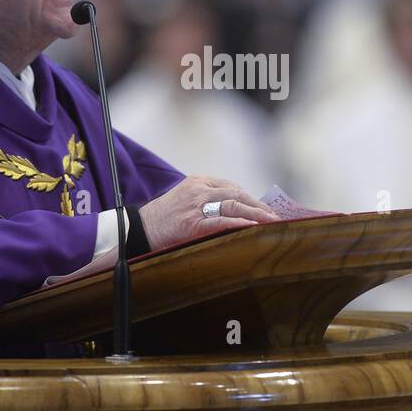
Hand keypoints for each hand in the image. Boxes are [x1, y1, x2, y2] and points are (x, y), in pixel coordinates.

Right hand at [139, 175, 278, 248]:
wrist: (138, 229)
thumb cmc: (162, 217)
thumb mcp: (184, 199)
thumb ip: (206, 199)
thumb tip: (234, 210)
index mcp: (198, 181)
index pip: (231, 186)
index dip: (250, 197)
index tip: (263, 207)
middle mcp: (199, 190)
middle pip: (236, 194)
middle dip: (258, 205)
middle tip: (274, 216)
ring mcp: (196, 206)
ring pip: (233, 206)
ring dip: (255, 214)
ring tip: (271, 221)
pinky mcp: (192, 224)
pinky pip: (221, 221)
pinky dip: (239, 223)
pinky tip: (252, 226)